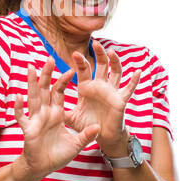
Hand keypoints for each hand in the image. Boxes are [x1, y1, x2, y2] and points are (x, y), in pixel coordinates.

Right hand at [15, 58, 99, 180]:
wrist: (42, 168)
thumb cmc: (57, 155)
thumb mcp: (76, 145)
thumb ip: (86, 136)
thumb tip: (97, 127)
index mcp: (57, 114)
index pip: (59, 93)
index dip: (63, 81)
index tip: (70, 69)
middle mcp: (45, 114)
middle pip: (45, 90)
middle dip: (46, 74)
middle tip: (48, 58)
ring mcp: (35, 120)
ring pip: (33, 98)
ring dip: (31, 83)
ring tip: (30, 68)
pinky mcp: (28, 129)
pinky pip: (22, 117)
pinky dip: (19, 107)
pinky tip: (18, 97)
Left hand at [66, 40, 140, 154]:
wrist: (102, 136)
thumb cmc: (87, 124)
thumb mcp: (70, 117)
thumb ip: (59, 111)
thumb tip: (42, 108)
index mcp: (87, 88)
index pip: (84, 70)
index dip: (80, 62)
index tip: (74, 54)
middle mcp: (100, 86)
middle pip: (101, 66)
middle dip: (98, 54)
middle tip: (95, 43)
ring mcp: (112, 91)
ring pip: (115, 72)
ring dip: (115, 62)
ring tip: (112, 52)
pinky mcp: (121, 100)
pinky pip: (129, 89)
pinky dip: (134, 81)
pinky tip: (138, 71)